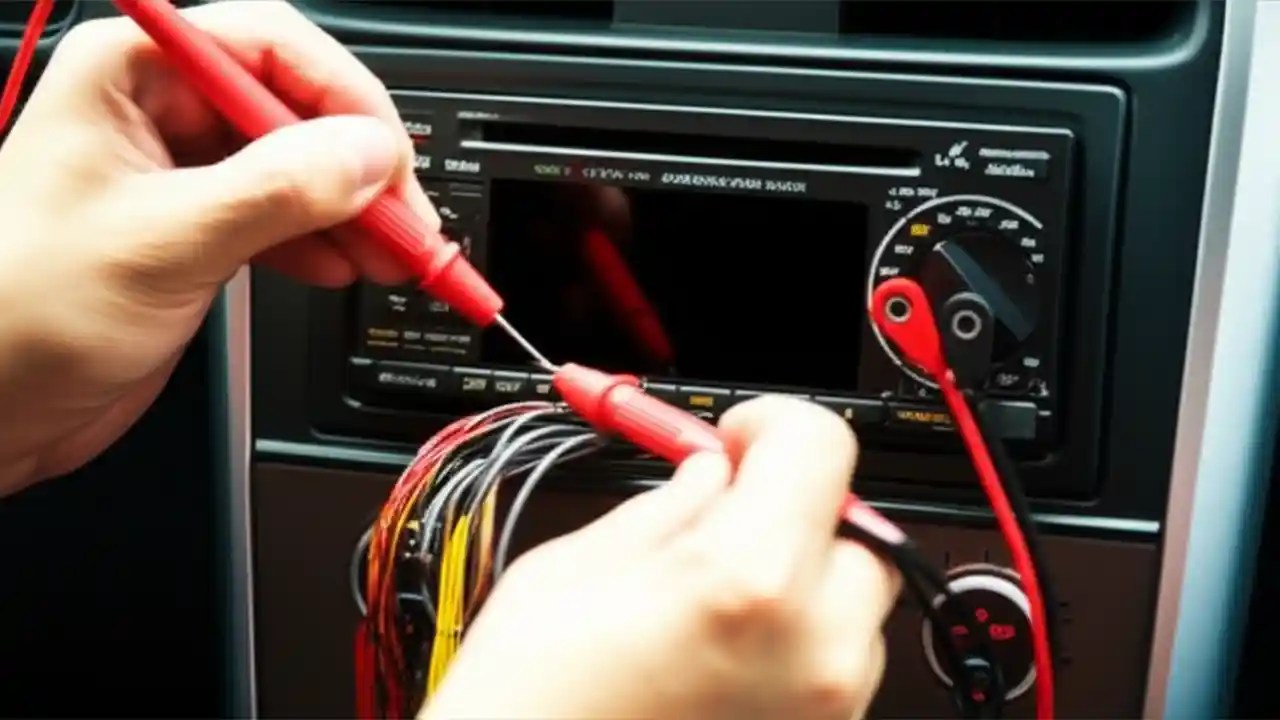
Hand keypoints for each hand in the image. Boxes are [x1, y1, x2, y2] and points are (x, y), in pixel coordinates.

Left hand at [0, 1, 433, 494]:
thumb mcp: (163, 244)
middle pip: (297, 106)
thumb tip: (368, 156)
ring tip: (394, 257)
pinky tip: (345, 267)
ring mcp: (184, 170)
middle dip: (360, 167)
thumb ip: (276, 192)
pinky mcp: (201, 225)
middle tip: (407, 223)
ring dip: (354, 211)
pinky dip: (325, 240)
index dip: (345, 99)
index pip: (271, 44)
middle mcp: (161, 110)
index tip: (390, 162)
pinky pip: (286, 213)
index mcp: (132, 75)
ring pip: (301, 164)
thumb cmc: (21, 314)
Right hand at [424, 397, 900, 719]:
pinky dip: (792, 642)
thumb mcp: (573, 569)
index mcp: (750, 579)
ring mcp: (825, 710)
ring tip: (707, 601)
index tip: (739, 437)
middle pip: (853, 530)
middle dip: (792, 512)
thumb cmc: (527, 711)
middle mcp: (814, 649)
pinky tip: (716, 653)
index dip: (773, 425)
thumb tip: (710, 476)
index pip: (822, 445)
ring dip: (798, 581)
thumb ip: (669, 508)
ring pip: (851, 604)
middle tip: (721, 519)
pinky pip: (832, 665)